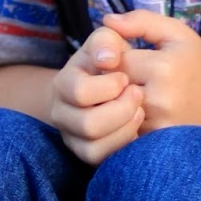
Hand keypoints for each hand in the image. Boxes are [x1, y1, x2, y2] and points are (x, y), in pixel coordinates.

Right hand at [50, 25, 143, 164]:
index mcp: (63, 83)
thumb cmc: (111, 61)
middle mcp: (61, 113)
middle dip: (121, 109)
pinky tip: (135, 128)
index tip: (125, 77)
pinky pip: (102, 160)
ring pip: (93, 148)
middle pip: (88, 124)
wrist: (109, 86)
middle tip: (137, 94)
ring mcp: (72, 137)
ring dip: (124, 128)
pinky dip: (122, 145)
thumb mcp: (107, 42)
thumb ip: (107, 40)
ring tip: (139, 111)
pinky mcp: (87, 154)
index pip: (80, 91)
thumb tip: (108, 58)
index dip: (109, 86)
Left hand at [102, 10, 200, 131]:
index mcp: (163, 68)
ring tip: (133, 92)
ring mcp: (157, 125)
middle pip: (110, 87)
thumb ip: (141, 21)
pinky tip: (137, 110)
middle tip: (127, 76)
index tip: (126, 57)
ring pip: (114, 110)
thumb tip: (107, 20)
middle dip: (112, 80)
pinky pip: (124, 128)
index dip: (115, 57)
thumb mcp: (177, 34)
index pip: (114, 60)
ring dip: (116, 101)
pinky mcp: (156, 142)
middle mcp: (159, 99)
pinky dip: (124, 119)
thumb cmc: (200, 64)